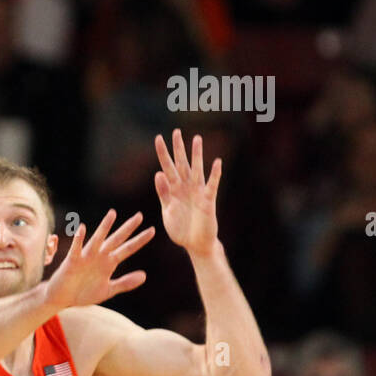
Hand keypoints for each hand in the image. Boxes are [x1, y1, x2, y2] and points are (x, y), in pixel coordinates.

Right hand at [42, 209, 154, 310]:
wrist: (63, 299)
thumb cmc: (83, 293)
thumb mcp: (108, 290)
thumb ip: (125, 283)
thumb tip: (144, 275)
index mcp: (109, 263)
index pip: (127, 249)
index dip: (139, 240)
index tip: (152, 230)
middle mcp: (99, 256)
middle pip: (116, 239)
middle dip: (128, 228)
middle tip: (140, 215)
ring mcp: (86, 257)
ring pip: (98, 239)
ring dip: (105, 227)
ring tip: (113, 214)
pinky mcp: (73, 261)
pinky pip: (77, 248)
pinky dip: (79, 239)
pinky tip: (82, 228)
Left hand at [154, 129, 220, 257]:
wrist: (195, 244)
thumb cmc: (181, 228)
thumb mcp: (168, 210)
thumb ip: (163, 193)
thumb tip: (158, 173)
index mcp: (173, 190)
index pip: (167, 167)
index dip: (163, 153)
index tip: (158, 138)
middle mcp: (186, 187)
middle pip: (181, 164)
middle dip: (178, 148)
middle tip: (176, 131)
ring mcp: (197, 192)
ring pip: (196, 170)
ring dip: (196, 155)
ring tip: (196, 139)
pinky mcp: (208, 201)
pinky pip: (211, 185)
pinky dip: (214, 174)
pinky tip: (217, 162)